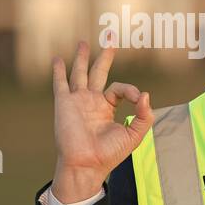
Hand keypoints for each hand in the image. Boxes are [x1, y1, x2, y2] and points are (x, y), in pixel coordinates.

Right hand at [51, 39, 154, 202]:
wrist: (87, 164)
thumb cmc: (109, 154)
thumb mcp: (135, 135)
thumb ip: (144, 116)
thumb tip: (146, 95)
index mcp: (107, 108)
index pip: (120, 89)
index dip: (131, 90)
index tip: (139, 99)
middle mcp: (92, 102)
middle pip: (99, 73)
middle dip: (104, 58)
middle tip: (110, 41)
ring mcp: (77, 101)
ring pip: (80, 73)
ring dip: (82, 58)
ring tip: (84, 43)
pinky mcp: (64, 103)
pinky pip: (60, 83)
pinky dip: (59, 71)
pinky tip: (58, 59)